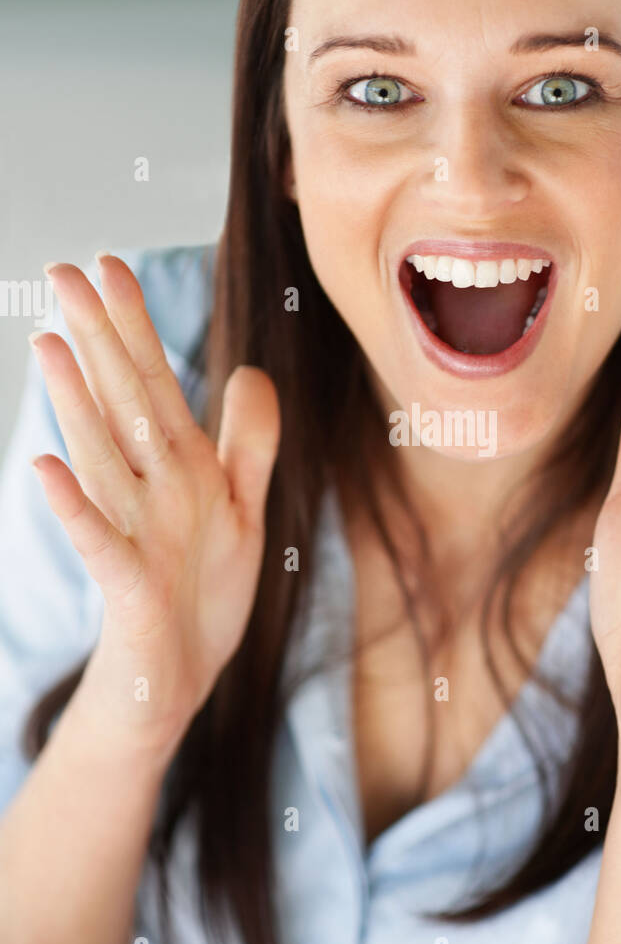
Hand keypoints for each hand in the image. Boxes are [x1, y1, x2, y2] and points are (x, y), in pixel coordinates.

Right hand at [29, 255, 279, 747]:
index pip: (154, 383)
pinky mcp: (129, 585)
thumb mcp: (243, 511)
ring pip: (104, 456)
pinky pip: (99, 540)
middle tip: (60, 271)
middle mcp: (151, 490)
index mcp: (180, 469)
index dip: (136, 326)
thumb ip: (250, 442)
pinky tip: (46, 468)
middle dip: (98, 337)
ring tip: (48, 342)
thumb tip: (252, 369)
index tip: (112, 264)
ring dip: (76, 401)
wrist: (178, 679)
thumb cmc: (201, 594)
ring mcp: (136, 533)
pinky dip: (75, 507)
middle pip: (123, 402)